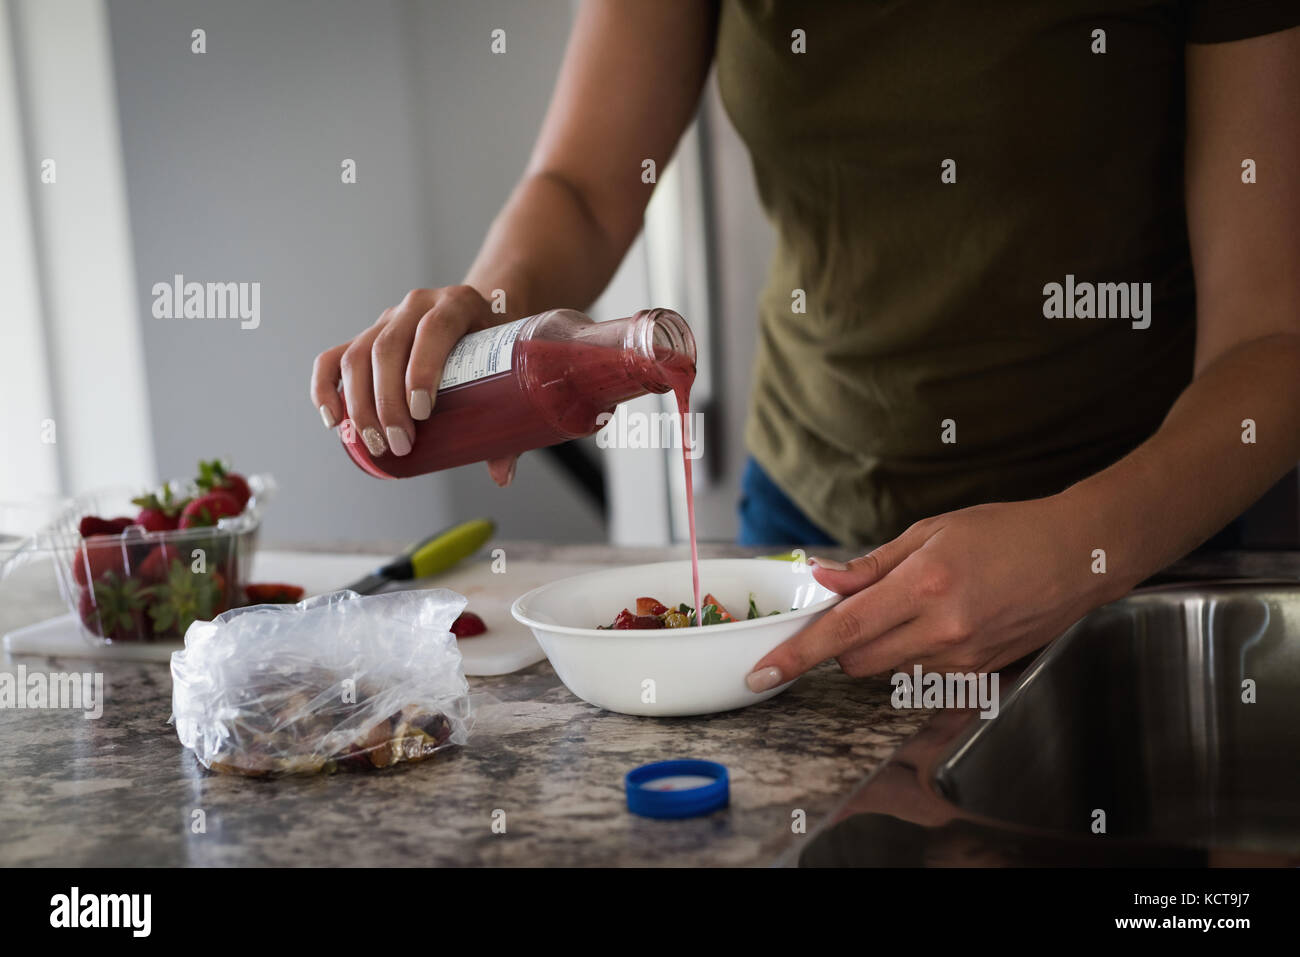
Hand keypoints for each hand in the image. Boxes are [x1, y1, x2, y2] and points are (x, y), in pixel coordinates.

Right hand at [310, 285, 516, 484]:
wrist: (482, 312)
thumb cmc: (498, 346)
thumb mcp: (513, 369)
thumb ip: (510, 420)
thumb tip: (502, 475)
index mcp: (458, 303)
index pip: (433, 330)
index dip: (423, 369)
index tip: (421, 412)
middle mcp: (418, 304)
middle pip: (388, 347)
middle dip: (388, 401)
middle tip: (399, 443)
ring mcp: (388, 318)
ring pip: (358, 354)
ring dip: (360, 404)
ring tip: (376, 444)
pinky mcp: (366, 335)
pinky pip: (333, 358)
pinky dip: (326, 389)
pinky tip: (333, 420)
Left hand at [745, 497, 1122, 690]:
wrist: (1079, 557)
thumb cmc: (1005, 532)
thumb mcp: (931, 532)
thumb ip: (872, 566)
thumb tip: (822, 580)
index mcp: (925, 585)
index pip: (842, 631)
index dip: (797, 654)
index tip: (761, 672)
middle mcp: (942, 629)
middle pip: (857, 660)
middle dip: (843, 641)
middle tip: (863, 604)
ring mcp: (963, 657)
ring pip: (888, 668)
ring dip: (882, 644)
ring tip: (921, 602)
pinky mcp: (979, 673)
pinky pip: (922, 672)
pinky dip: (915, 651)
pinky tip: (946, 618)